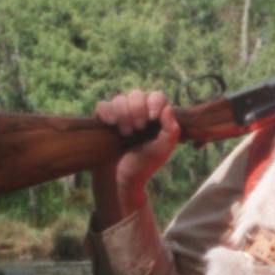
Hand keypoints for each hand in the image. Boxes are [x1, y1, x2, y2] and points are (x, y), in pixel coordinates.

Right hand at [90, 89, 178, 223]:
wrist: (121, 179)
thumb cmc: (143, 165)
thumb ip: (171, 129)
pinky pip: (103, 105)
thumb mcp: (163, 149)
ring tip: (126, 134)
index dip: (154, 102)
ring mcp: (118, 115)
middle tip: (138, 129)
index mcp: (153, 116)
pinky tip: (112, 124)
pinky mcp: (103, 120)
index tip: (153, 118)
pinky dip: (108, 112)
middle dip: (138, 110)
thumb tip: (167, 108)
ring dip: (124, 114)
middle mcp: (136, 112)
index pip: (156, 96)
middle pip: (137, 94)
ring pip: (120, 99)